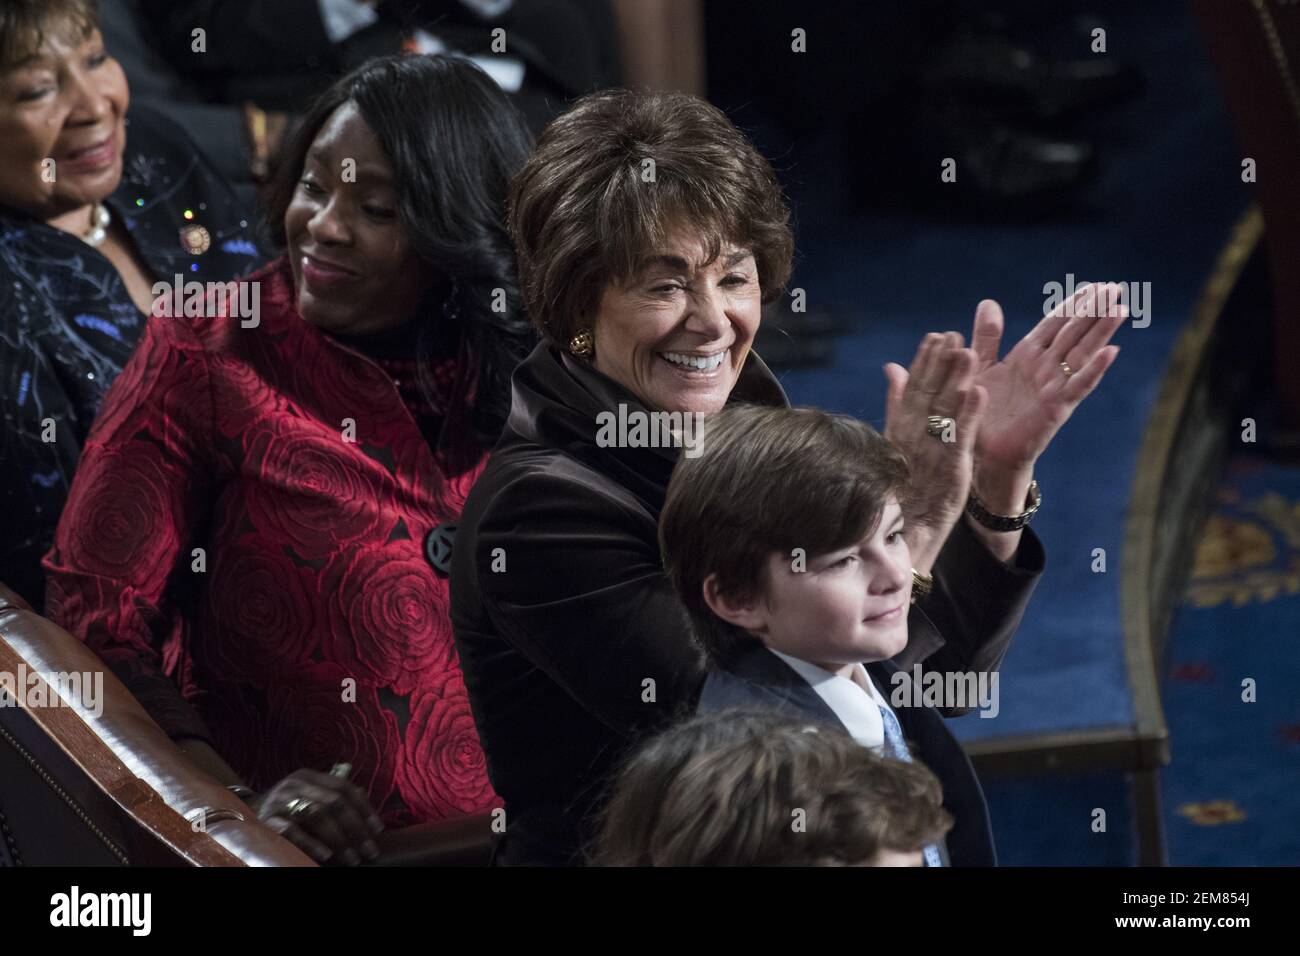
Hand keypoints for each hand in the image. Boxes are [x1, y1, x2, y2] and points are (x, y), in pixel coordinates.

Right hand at [253, 768, 383, 865]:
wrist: (240, 813)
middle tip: (369, 850)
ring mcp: (279, 801)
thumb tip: (366, 794)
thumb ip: (332, 794)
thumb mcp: (307, 795)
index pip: (344, 788)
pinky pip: (292, 831)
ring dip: (339, 838)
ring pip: (316, 815)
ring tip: (353, 858)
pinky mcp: (266, 820)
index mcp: (308, 776)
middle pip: (334, 802)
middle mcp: (294, 784)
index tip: (378, 830)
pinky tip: (326, 855)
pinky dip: (311, 843)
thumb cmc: (284, 807)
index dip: (364, 808)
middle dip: (356, 828)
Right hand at [883, 332, 987, 571]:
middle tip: (953, 335)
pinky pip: (960, 439)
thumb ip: (896, 405)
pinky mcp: (949, 471)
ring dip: (956, 381)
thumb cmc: (899, 495)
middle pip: (928, 394)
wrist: (902, 540)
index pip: (913, 389)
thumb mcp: (897, 443)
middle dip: (940, 364)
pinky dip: (968, 416)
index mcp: (900, 432)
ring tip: (968, 352)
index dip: (925, 362)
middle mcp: (912, 439)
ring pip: (944, 411)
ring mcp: (930, 454)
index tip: (936, 336)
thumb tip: (893, 368)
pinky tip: (979, 393)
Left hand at [970, 282, 1123, 480]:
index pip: (1054, 324)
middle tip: (1114, 288)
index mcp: (1027, 356)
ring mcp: (1053, 387)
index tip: (1093, 285)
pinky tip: (1112, 351)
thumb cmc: (980, 411)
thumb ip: (987, 336)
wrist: (978, 451)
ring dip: (1101, 331)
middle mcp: (1044, 368)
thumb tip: (989, 301)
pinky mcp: (1055, 408)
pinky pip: (1078, 386)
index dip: (1073, 305)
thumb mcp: (980, 367)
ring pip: (1082, 353)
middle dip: (1092, 311)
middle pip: (1073, 333)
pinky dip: (1094, 369)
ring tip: (1120, 309)